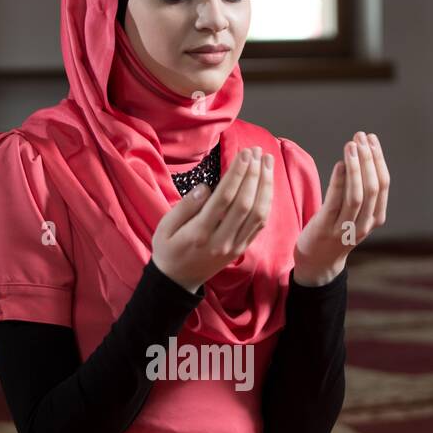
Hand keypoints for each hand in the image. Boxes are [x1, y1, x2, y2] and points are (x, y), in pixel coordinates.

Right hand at [151, 145, 273, 292]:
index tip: (245, 154)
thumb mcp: (165, 227)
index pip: (224, 199)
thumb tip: (205, 188)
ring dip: (265, 186)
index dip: (237, 174)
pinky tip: (267, 184)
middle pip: (245, 204)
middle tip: (257, 151)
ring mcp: (234, 246)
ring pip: (258, 214)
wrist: (178, 281)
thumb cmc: (168, 249)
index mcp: (199, 233)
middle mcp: (221, 241)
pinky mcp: (242, 249)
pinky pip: (260, 224)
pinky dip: (267, 202)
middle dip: (254, 174)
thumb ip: (184, 207)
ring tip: (267, 162)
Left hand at [292, 131, 389, 285]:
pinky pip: (335, 202)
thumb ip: (362, 193)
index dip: (378, 159)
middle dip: (368, 159)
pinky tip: (339, 163)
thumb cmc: (336, 232)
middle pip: (372, 187)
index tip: (371, 139)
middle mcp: (364, 225)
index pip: (383, 184)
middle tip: (360, 137)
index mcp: (375, 218)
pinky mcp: (326, 229)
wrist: (318, 263)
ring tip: (351, 145)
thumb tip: (363, 156)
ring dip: (355, 167)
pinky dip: (340, 181)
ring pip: (357, 195)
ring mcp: (345, 229)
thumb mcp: (356, 215)